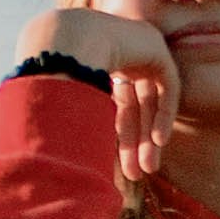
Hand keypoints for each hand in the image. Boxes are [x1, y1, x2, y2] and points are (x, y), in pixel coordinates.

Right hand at [18, 5, 180, 180]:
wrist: (63, 44)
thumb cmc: (51, 77)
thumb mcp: (66, 108)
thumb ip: (75, 126)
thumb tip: (60, 167)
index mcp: (97, 64)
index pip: (118, 106)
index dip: (122, 139)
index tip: (123, 170)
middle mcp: (119, 55)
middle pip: (135, 106)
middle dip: (136, 142)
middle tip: (138, 174)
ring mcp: (137, 47)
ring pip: (151, 100)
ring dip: (150, 135)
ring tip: (149, 167)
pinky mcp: (154, 46)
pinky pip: (167, 86)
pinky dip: (164, 114)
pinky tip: (159, 141)